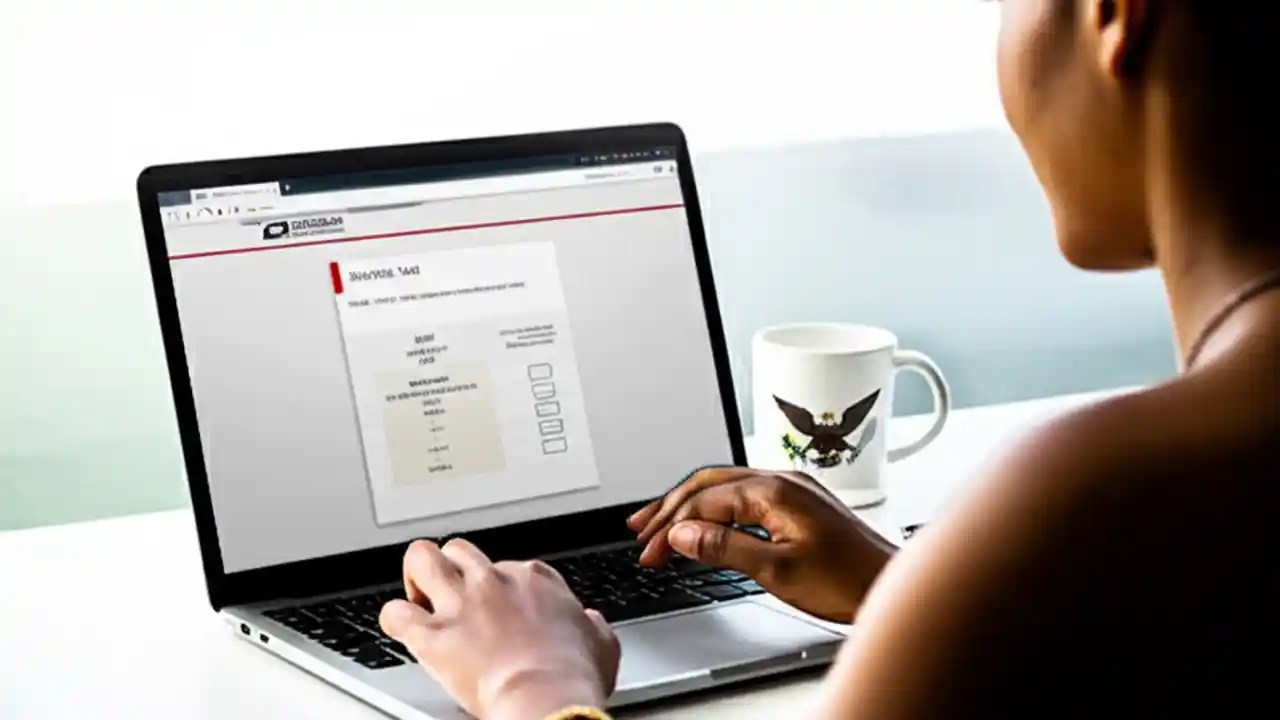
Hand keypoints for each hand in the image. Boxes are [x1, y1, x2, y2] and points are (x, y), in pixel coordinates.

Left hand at [380, 539, 620, 719]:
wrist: (546, 698)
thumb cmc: (573, 676)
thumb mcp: (601, 643)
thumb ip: (591, 626)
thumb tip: (590, 623)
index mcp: (534, 579)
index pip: (507, 564)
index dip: (500, 585)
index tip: (501, 604)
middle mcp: (494, 581)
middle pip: (460, 550)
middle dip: (453, 568)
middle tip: (454, 593)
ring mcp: (461, 605)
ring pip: (422, 558)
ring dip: (417, 574)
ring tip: (420, 593)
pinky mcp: (433, 636)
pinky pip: (395, 613)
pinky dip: (394, 619)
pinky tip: (401, 626)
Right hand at [630, 468, 894, 621]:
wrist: (890, 585)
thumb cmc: (847, 580)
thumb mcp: (777, 570)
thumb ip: (724, 548)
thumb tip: (683, 535)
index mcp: (774, 491)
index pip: (705, 502)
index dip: (671, 528)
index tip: (650, 552)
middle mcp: (782, 481)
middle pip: (710, 483)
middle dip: (671, 507)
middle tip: (640, 531)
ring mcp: (791, 491)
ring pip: (726, 487)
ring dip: (691, 506)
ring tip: (660, 524)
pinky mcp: (798, 505)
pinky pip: (744, 496)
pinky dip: (716, 510)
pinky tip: (705, 524)